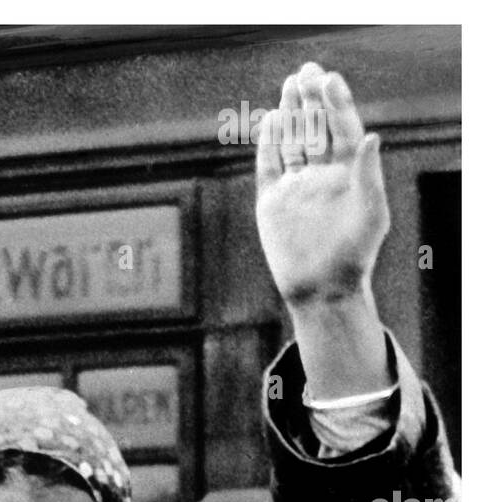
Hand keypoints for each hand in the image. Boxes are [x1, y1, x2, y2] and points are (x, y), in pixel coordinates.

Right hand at [256, 63, 388, 306]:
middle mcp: (322, 176)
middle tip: (307, 71)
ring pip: (292, 141)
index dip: (336, 104)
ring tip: (290, 85)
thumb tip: (372, 136)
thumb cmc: (354, 257)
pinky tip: (270, 120)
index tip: (330, 80)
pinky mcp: (272, 203)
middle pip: (316, 129)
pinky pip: (269, 165)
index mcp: (348, 174)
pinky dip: (268, 143)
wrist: (322, 291)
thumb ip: (369, 176)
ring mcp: (296, 187)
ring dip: (291, 114)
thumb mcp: (371, 216)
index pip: (342, 129)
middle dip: (312, 100)